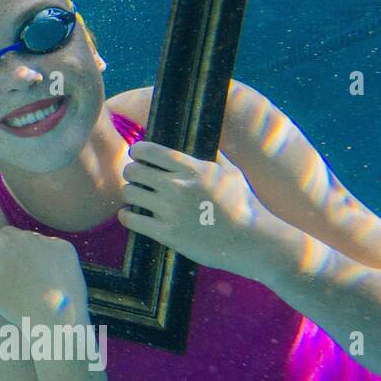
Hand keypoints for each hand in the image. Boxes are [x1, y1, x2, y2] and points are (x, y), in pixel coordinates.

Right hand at [0, 220, 89, 327]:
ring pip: (30, 238)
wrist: (58, 322)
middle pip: (8, 232)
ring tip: (31, 277)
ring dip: (27, 250)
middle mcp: (26, 237)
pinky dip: (47, 255)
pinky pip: (50, 244)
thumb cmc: (17, 307)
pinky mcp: (66, 248)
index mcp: (2, 245)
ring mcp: (48, 241)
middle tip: (10, 272)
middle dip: (6, 245)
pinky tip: (48, 276)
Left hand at [117, 140, 270, 273]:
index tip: (138, 157)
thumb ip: (213, 156)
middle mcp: (179, 187)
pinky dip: (127, 216)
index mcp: (193, 169)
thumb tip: (203, 139)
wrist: (254, 241)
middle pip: (132, 170)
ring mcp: (172, 211)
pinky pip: (130, 219)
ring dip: (130, 194)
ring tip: (137, 198)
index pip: (148, 150)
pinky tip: (132, 215)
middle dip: (132, 173)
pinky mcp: (168, 234)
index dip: (137, 152)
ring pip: (129, 193)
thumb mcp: (232, 174)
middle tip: (137, 180)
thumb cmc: (244, 206)